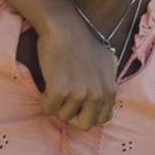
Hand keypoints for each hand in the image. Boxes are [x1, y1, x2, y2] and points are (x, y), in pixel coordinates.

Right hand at [37, 14, 117, 129]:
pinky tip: (47, 85)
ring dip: (57, 104)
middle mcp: (97, 95)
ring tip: (56, 85)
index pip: (102, 120)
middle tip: (64, 101)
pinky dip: (44, 100)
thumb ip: (109, 81)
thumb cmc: (84, 43)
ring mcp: (79, 94)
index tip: (78, 105)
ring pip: (63, 116)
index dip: (87, 114)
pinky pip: (48, 109)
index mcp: (110, 91)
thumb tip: (108, 94)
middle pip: (83, 125)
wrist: (65, 29)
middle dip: (72, 115)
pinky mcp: (60, 91)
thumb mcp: (108, 62)